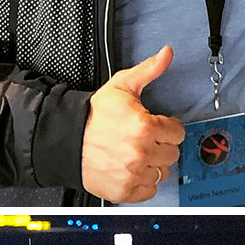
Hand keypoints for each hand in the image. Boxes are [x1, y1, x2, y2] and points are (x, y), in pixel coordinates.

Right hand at [79, 46, 184, 203]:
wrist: (67, 139)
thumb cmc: (94, 116)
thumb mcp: (122, 86)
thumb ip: (149, 70)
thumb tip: (166, 53)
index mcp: (145, 127)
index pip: (178, 133)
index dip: (167, 127)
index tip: (154, 126)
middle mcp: (141, 152)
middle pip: (172, 153)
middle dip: (161, 145)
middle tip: (142, 139)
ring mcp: (133, 174)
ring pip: (162, 172)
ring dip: (152, 164)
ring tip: (135, 154)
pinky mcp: (125, 191)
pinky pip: (150, 190)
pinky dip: (142, 182)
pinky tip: (130, 169)